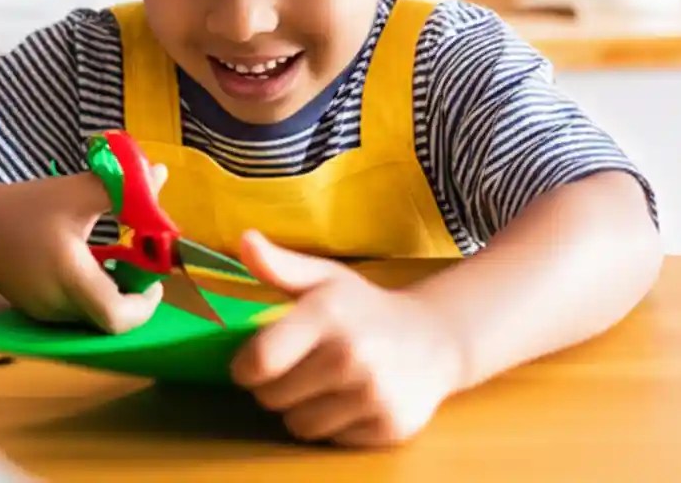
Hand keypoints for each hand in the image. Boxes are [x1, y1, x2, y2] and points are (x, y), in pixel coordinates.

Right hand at [0, 165, 168, 333]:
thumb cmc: (24, 208)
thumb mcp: (75, 192)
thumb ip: (122, 186)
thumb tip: (161, 174)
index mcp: (71, 280)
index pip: (117, 319)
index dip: (145, 305)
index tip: (153, 278)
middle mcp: (60, 306)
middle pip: (109, 319)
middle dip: (132, 294)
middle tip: (138, 264)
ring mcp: (47, 313)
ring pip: (93, 315)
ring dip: (112, 291)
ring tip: (116, 258)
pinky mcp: (38, 310)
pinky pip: (76, 309)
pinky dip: (92, 291)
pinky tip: (89, 262)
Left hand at [231, 231, 465, 445]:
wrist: (436, 339)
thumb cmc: (364, 307)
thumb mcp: (323, 278)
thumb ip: (279, 265)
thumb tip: (244, 240)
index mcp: (326, 314)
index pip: (259, 362)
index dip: (244, 368)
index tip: (252, 363)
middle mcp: (351, 356)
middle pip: (272, 398)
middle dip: (274, 387)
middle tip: (295, 369)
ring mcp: (374, 394)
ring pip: (300, 426)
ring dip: (302, 410)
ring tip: (323, 385)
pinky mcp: (390, 427)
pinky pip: (332, 440)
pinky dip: (335, 425)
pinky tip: (351, 399)